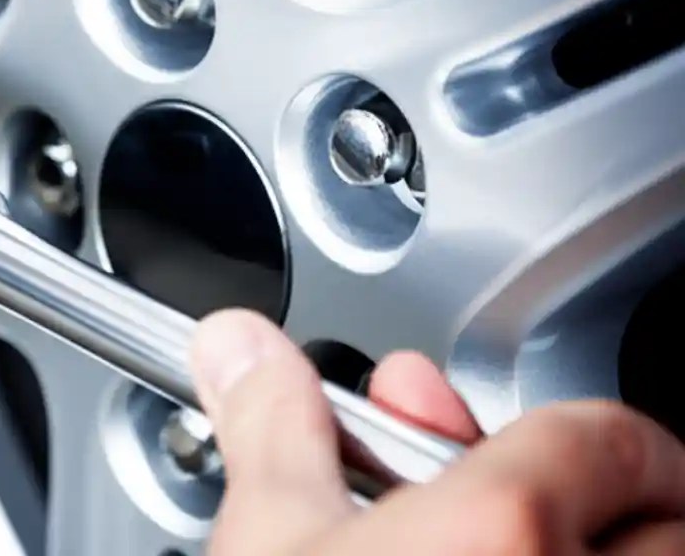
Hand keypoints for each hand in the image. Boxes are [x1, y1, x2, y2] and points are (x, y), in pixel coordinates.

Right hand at [191, 309, 684, 553]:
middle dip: (606, 492)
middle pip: (674, 513)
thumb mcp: (270, 540)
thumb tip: (241, 346)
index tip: (507, 436)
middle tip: (528, 493)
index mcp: (506, 528)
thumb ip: (274, 427)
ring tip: (514, 540)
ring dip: (605, 547)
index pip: (605, 434)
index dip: (564, 430)